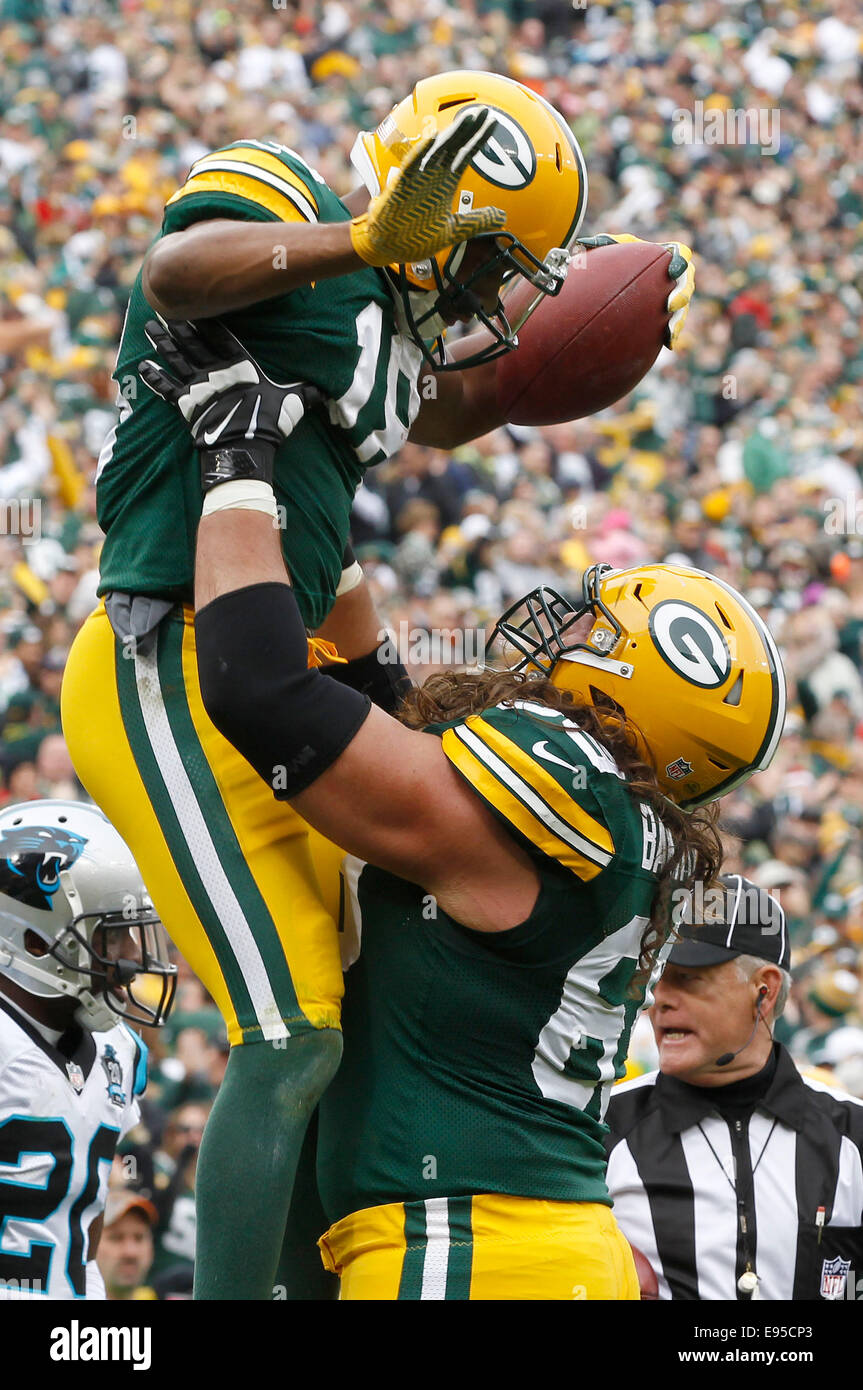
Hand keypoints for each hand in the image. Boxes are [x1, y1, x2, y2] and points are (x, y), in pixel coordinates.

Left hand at [139, 318, 321, 488]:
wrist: (244, 447)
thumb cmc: (270, 422)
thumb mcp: (293, 403)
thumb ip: (306, 393)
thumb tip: (327, 391)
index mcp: (240, 365)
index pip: (222, 336)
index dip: (209, 320)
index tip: (198, 301)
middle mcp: (215, 370)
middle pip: (193, 341)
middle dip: (180, 324)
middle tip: (165, 306)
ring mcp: (198, 386)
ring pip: (175, 358)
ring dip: (162, 342)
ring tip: (149, 326)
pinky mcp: (185, 405)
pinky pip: (165, 388)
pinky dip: (153, 378)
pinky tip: (141, 367)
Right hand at [349, 106, 506, 268]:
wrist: (389, 247)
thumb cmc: (418, 237)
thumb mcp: (454, 230)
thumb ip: (477, 221)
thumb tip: (503, 217)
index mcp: (445, 182)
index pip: (466, 154)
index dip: (479, 138)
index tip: (492, 121)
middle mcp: (434, 175)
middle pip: (454, 146)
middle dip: (469, 128)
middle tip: (485, 110)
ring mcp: (417, 178)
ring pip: (436, 151)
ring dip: (451, 135)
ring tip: (467, 119)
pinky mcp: (401, 186)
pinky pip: (412, 166)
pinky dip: (422, 152)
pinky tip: (433, 139)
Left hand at [576, 234, 695, 349]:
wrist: (622, 284)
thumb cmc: (622, 260)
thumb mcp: (615, 249)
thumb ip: (604, 243)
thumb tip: (582, 244)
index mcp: (667, 256)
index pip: (682, 254)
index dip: (681, 261)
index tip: (672, 270)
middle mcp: (675, 278)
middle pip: (687, 284)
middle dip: (682, 295)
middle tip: (671, 304)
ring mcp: (674, 298)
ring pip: (683, 308)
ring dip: (679, 319)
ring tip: (670, 330)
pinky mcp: (668, 316)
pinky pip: (674, 326)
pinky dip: (672, 333)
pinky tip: (669, 343)